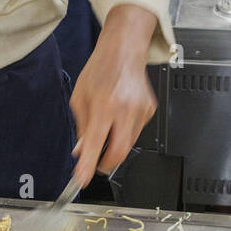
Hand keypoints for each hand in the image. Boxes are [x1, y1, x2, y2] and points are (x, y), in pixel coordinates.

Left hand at [69, 5, 157, 186]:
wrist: (124, 51)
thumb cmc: (100, 70)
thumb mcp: (80, 98)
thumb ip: (81, 127)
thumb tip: (81, 152)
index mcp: (104, 104)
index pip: (96, 143)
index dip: (88, 165)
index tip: (82, 179)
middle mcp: (125, 108)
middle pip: (120, 152)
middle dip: (106, 164)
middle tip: (96, 164)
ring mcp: (141, 110)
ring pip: (129, 144)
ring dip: (115, 145)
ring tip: (106, 127)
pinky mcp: (150, 110)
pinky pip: (136, 132)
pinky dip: (124, 132)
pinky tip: (119, 116)